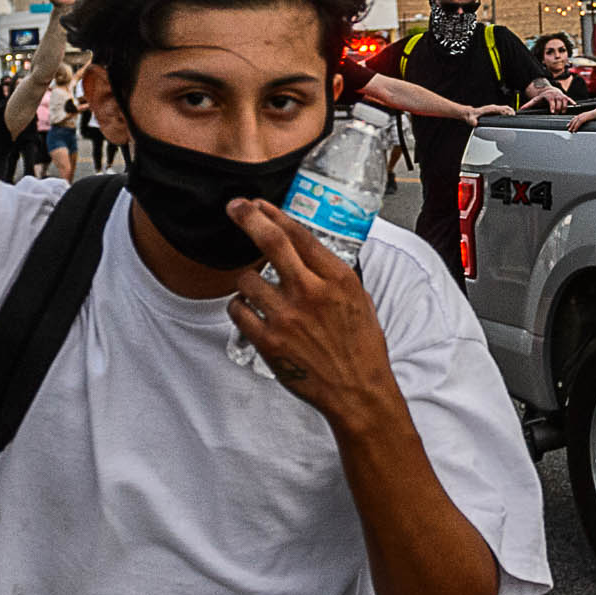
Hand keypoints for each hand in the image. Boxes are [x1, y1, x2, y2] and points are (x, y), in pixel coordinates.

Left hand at [226, 201, 399, 432]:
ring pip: (247, 279)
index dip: (275, 214)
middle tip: (235, 208)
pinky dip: (240, 306)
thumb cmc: (361, 346)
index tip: (259, 205)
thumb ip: (332, 274)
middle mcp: (311, 292)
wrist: (356, 390)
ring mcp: (287, 317)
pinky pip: (238, 310)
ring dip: (247, 279)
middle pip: (271, 242)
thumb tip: (306, 250)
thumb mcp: (359, 298)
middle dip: (247, 218)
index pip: (300, 235)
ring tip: (256, 289)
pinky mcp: (268, 341)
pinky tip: (250, 310)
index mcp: (338, 279)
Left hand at [523, 81, 568, 112]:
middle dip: (558, 109)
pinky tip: (574, 106)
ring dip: (564, 108)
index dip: (552, 106)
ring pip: (565, 102)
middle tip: (557, 114)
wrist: (549, 90)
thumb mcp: (535, 100)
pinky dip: (572, 103)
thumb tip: (521, 109)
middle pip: (559, 102)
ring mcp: (561, 96)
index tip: (553, 112)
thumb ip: (528, 105)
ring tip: (562, 113)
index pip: (551, 101)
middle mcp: (555, 95)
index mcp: (548, 96)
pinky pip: (570, 100)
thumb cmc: (542, 97)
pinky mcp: (565, 97)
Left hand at [567, 102, 595, 133]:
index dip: (573, 121)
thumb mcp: (594, 118)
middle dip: (571, 124)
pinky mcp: (586, 117)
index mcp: (585, 114)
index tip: (570, 124)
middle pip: (574, 119)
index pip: (577, 117)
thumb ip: (591, 120)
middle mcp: (583, 114)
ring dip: (572, 126)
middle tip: (568, 129)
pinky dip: (576, 127)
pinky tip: (575, 130)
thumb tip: (592, 124)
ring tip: (570, 131)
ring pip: (575, 121)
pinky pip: (579, 123)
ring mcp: (584, 115)